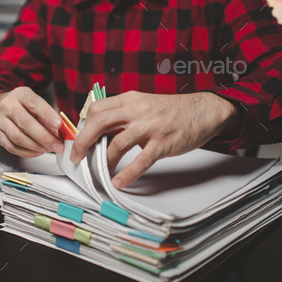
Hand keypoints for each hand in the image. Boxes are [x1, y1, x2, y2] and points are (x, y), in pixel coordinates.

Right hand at [0, 87, 64, 157]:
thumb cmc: (20, 104)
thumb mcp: (34, 102)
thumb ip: (46, 116)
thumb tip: (57, 133)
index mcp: (20, 95)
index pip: (34, 103)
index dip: (47, 114)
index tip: (58, 124)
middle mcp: (7, 107)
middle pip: (25, 123)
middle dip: (44, 137)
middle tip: (57, 145)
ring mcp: (0, 121)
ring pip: (18, 137)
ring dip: (36, 146)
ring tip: (49, 148)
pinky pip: (12, 147)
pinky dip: (27, 152)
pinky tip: (38, 151)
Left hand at [70, 91, 242, 188]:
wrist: (204, 110)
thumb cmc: (172, 110)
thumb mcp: (143, 103)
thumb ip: (123, 113)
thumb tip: (99, 130)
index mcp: (130, 99)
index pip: (96, 108)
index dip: (83, 124)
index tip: (79, 138)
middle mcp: (137, 110)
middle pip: (100, 122)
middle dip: (84, 141)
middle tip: (77, 157)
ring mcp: (150, 126)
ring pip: (117, 143)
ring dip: (104, 160)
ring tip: (99, 172)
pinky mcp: (163, 143)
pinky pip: (141, 160)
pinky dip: (128, 173)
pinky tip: (119, 182)